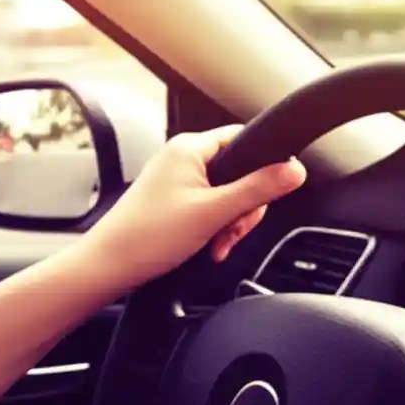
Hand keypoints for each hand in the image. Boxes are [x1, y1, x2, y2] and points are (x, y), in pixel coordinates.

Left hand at [81, 125, 305, 289]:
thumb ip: (258, 189)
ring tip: (218, 243)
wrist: (110, 266)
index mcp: (190, 148)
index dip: (264, 166)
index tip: (271, 192)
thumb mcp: (214, 212)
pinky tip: (210, 246)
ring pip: (228, 194)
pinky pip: (211, 207)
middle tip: (233, 229)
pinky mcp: (174, 201)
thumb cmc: (149, 236)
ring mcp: (178, 180)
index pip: (245, 139)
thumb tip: (295, 171)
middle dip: (245, 207)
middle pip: (241, 172)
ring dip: (231, 222)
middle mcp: (183, 158)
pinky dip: (216, 227)